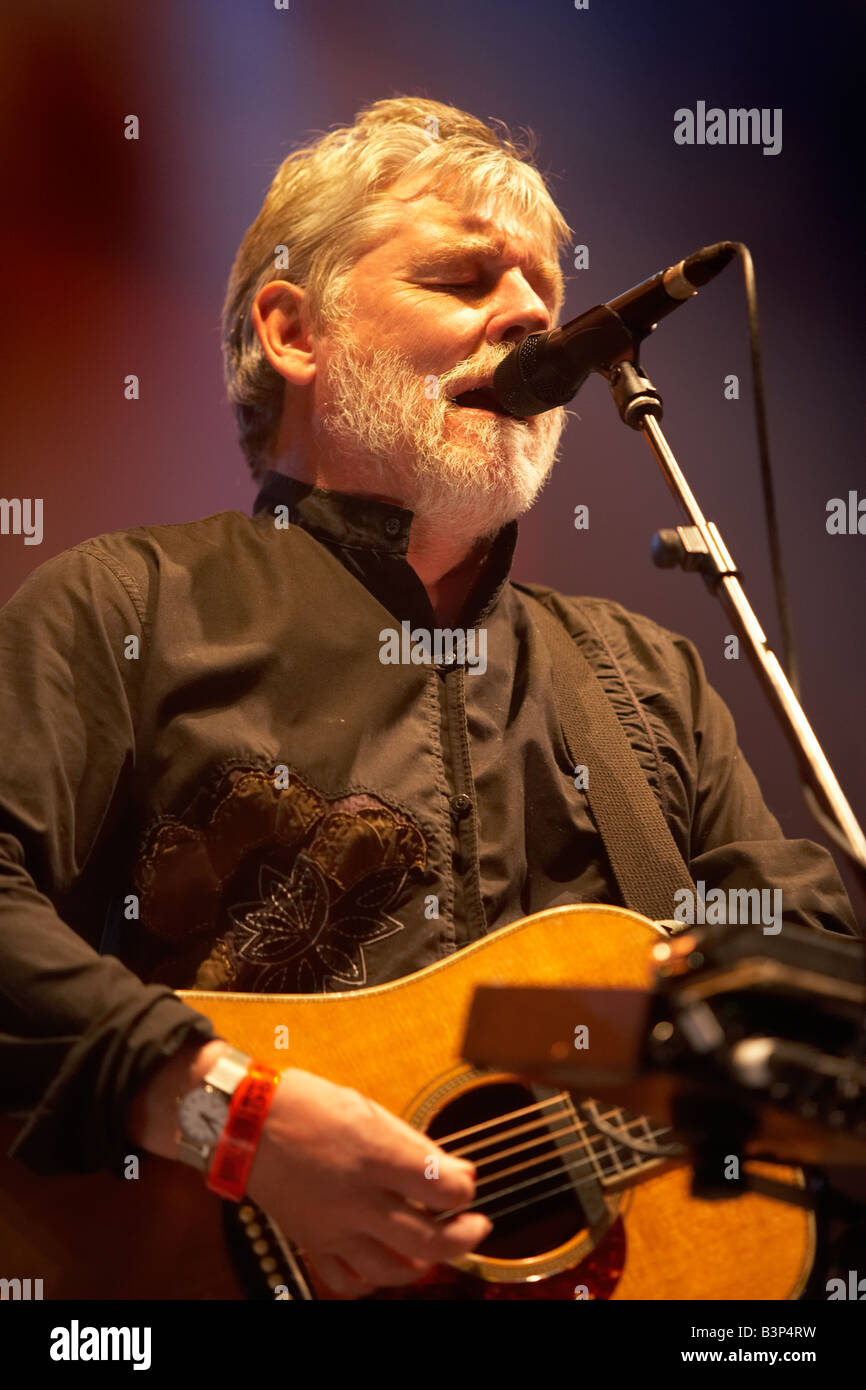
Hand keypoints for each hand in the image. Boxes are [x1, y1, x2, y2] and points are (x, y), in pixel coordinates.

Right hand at [246, 1067, 491, 1297]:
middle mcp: (357, 1198)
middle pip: (429, 1241)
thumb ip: (414, 1143)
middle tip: (476, 1226)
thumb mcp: (366, 1107)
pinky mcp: (312, 1242)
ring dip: (425, 1263)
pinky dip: (373, 1280)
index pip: (444, 1189)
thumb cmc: (306, 1105)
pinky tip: (385, 1261)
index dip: (467, 1188)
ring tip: (432, 1246)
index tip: (466, 1181)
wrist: (243, 1121)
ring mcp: (333, 1227)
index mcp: (374, 1155)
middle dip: (465, 1237)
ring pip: (393, 1270)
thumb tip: (457, 1169)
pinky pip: (348, 1282)